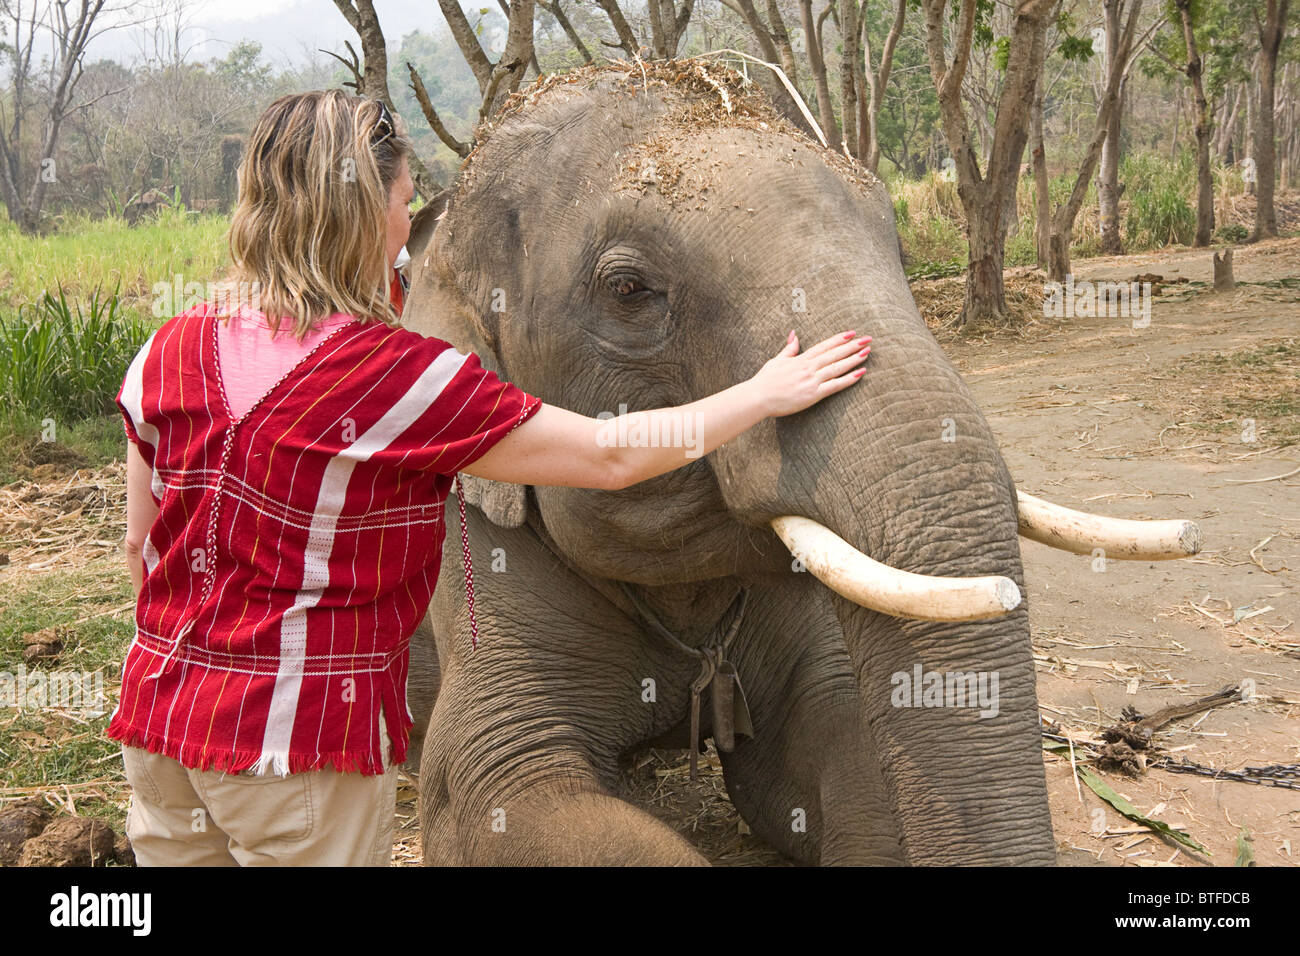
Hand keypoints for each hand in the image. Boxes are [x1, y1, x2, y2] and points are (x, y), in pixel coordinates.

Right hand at [750, 329, 871, 417]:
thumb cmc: (765, 381)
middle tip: (868, 339)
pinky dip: (848, 379)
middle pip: (834, 354)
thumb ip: (789, 348)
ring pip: (837, 367)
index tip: (852, 333)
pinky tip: (860, 374)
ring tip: (867, 353)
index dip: (839, 339)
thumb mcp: (777, 360)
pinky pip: (834, 386)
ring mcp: (811, 380)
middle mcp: (808, 367)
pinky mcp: (813, 395)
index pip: (824, 346)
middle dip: (852, 346)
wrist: (758, 397)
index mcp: (800, 359)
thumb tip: (794, 334)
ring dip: (853, 359)